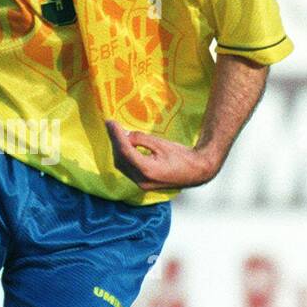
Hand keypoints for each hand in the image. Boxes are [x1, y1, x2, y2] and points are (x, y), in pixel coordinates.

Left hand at [105, 119, 219, 191]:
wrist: (196, 172)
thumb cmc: (183, 157)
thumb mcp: (162, 144)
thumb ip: (142, 139)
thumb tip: (126, 135)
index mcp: (148, 170)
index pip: (125, 151)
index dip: (116, 135)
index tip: (110, 122)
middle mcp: (142, 181)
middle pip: (120, 159)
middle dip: (115, 141)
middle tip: (112, 124)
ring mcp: (142, 184)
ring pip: (122, 165)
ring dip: (117, 149)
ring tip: (117, 132)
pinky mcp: (143, 183)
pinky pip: (128, 169)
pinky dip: (123, 156)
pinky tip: (124, 145)